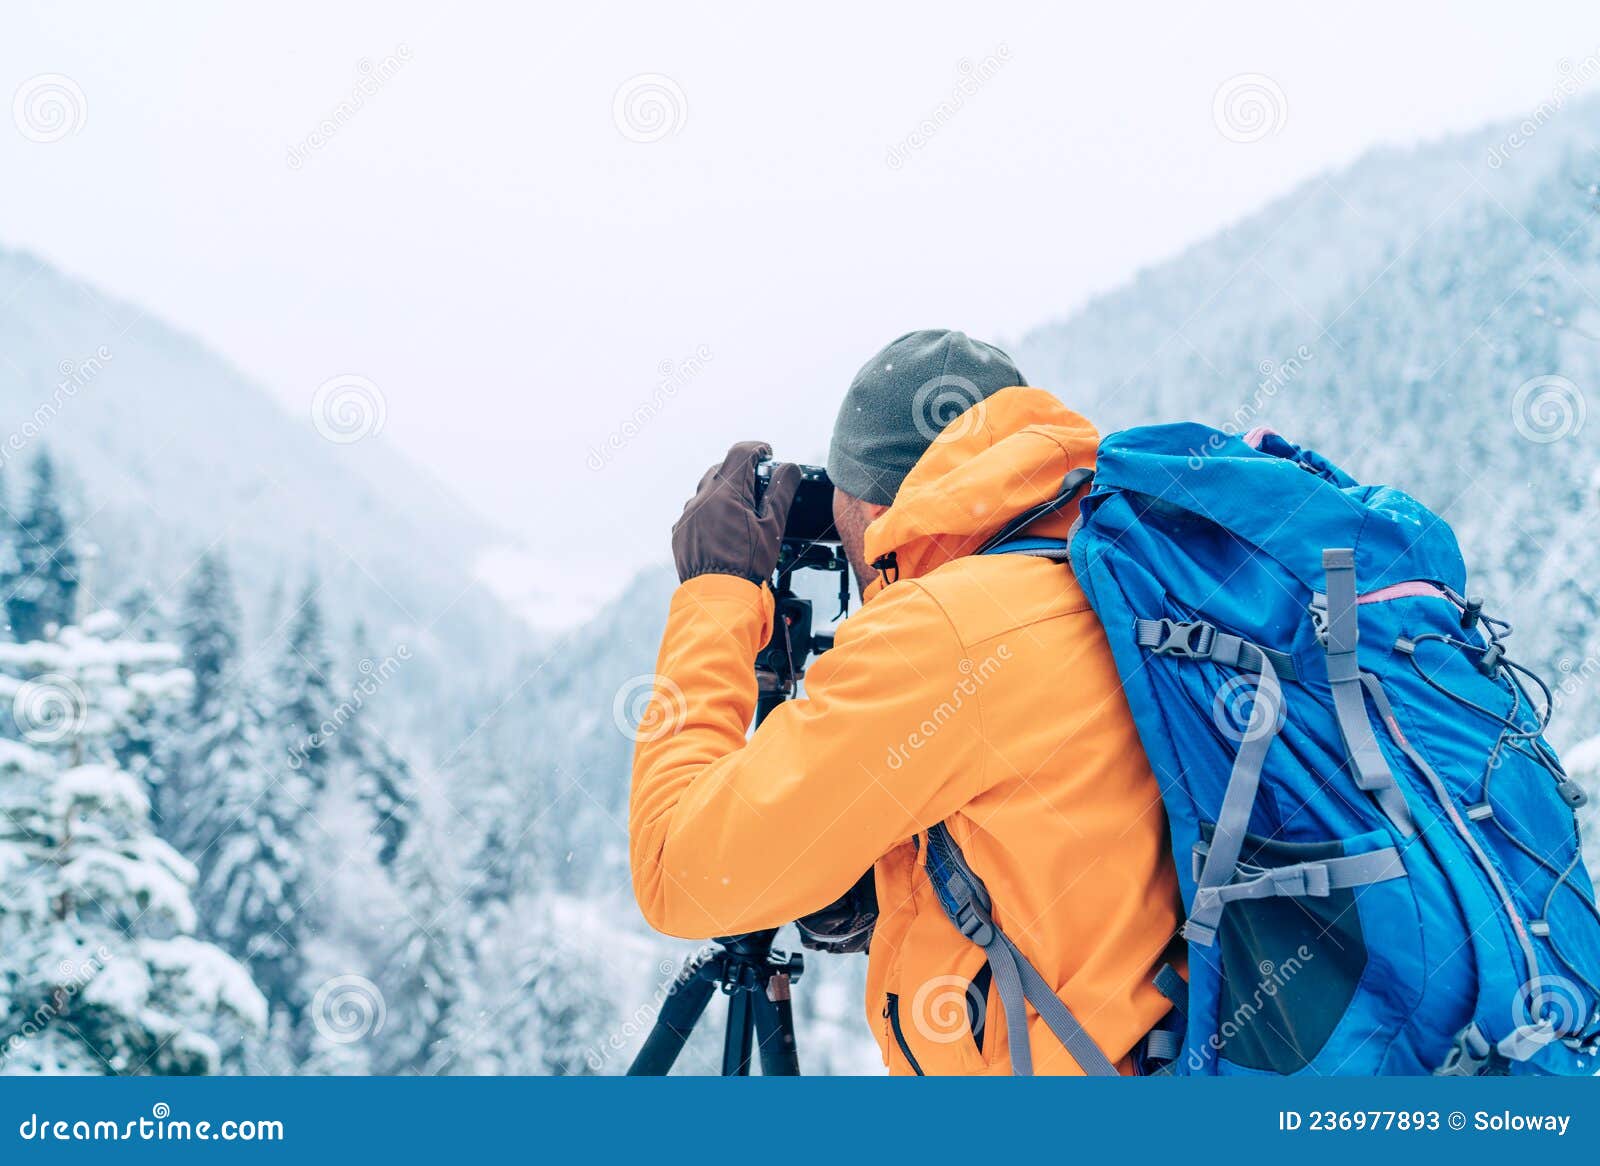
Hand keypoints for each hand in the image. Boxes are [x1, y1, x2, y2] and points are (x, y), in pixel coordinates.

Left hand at [672, 441, 800, 583]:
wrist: (719, 598)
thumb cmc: (748, 564)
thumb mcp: (772, 526)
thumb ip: (781, 491)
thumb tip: (789, 469)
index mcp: (726, 492)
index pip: (741, 452)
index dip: (758, 449)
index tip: (767, 455)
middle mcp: (701, 499)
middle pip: (722, 469)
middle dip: (742, 473)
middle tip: (760, 489)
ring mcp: (688, 515)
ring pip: (707, 491)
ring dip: (724, 494)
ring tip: (742, 515)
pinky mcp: (680, 532)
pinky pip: (696, 512)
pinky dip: (710, 514)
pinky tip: (724, 532)